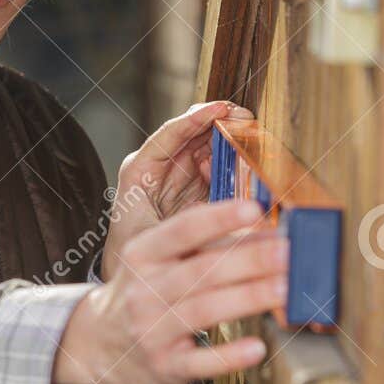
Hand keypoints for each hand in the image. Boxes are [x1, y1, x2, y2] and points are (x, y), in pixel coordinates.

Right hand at [53, 199, 287, 383]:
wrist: (99, 343)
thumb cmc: (141, 294)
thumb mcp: (155, 261)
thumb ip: (201, 246)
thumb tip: (261, 229)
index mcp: (142, 254)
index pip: (181, 230)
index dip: (218, 218)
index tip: (254, 209)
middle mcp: (144, 290)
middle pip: (201, 270)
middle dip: (248, 259)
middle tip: (288, 252)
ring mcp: (152, 329)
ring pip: (205, 310)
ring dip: (249, 297)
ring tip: (284, 288)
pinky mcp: (165, 365)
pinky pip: (201, 362)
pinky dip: (230, 355)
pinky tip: (257, 347)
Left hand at [99, 100, 253, 281]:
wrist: (135, 275)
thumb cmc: (137, 250)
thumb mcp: (159, 235)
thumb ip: (192, 223)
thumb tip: (232, 215)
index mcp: (141, 169)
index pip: (170, 134)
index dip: (197, 118)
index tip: (222, 108)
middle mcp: (161, 166)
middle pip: (194, 133)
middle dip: (220, 123)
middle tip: (245, 121)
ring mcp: (182, 175)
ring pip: (210, 147)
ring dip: (230, 143)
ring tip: (248, 143)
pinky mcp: (199, 187)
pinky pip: (220, 167)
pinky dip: (234, 165)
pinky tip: (246, 165)